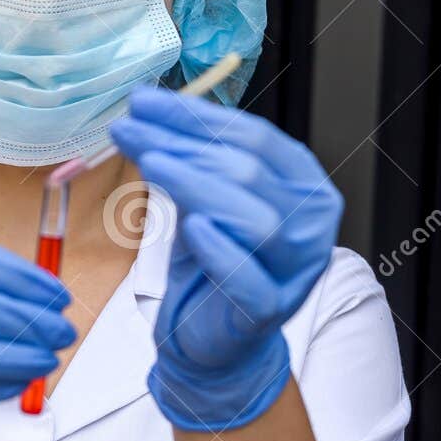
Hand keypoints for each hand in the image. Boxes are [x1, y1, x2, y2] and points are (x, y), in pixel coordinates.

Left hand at [110, 85, 342, 430]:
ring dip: (197, 185)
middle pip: (248, 172)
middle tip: (129, 127)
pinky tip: (193, 227)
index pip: (253, 138)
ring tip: (151, 162)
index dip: (197, 117)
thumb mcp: (199, 198)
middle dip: (184, 144)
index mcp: (302, 184)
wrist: (212, 339)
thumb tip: (144, 107)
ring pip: (252, 218)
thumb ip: (186, 157)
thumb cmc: (212, 262)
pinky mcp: (270, 308)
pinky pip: (249, 276)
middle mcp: (311, 222)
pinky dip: (221, 249)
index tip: (143, 101)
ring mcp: (296, 267)